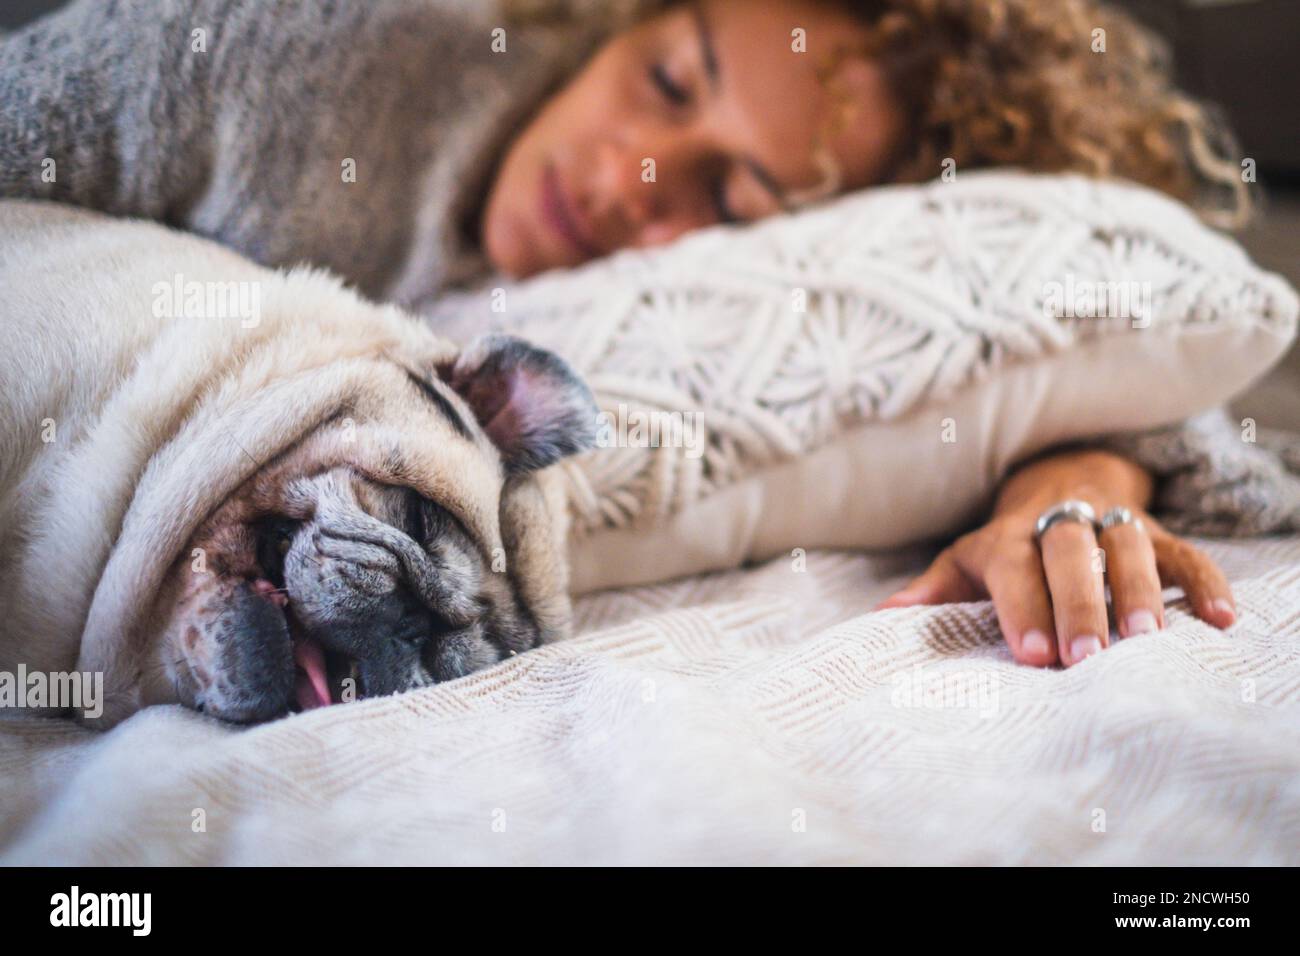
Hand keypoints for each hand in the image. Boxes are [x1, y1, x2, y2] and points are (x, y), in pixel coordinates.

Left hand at [878, 449, 1235, 666]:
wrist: (1059, 479)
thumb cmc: (1007, 543)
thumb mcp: (966, 560)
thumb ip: (933, 590)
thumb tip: (881, 619)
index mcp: (1008, 536)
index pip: (1013, 566)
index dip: (1022, 608)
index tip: (1031, 655)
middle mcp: (1060, 522)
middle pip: (1069, 554)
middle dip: (1078, 605)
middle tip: (1086, 659)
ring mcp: (1111, 523)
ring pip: (1127, 546)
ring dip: (1137, 591)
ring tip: (1145, 640)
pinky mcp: (1156, 532)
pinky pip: (1186, 552)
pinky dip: (1204, 583)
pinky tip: (1221, 620)